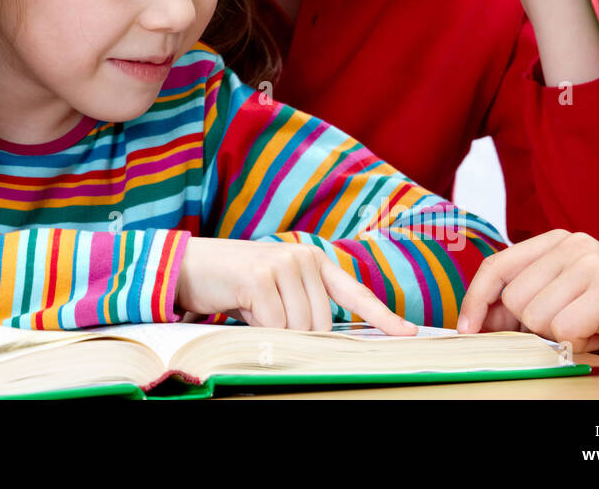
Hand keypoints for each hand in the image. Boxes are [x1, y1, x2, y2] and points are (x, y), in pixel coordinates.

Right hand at [175, 236, 416, 333]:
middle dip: (297, 334)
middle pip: (322, 325)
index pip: (355, 293)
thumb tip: (326, 341)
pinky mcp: (260, 278)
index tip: (410, 334)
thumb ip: (303, 305)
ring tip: (250, 308)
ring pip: (301, 328)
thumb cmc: (233, 284)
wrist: (188, 265)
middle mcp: (303, 257)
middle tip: (265, 318)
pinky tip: (242, 308)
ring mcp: (283, 265)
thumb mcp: (275, 290)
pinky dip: (259, 329)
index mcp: (313, 260)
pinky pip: (275, 325)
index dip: (383, 316)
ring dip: (276, 332)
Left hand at [456, 230, 598, 371]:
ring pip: (536, 316)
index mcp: (555, 241)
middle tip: (566, 326)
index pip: (496, 266)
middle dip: (532, 326)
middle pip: (514, 298)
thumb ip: (518, 305)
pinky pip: (563, 329)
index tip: (467, 329)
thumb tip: (474, 321)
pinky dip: (578, 343)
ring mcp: (593, 264)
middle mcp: (573, 244)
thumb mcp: (557, 302)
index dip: (477, 299)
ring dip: (558, 336)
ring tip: (587, 327)